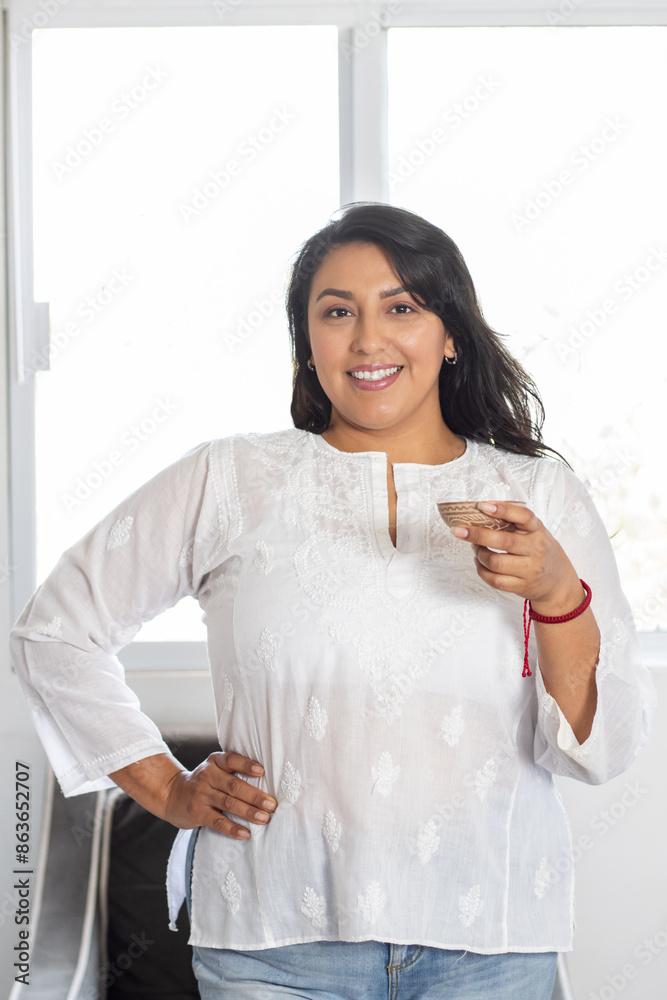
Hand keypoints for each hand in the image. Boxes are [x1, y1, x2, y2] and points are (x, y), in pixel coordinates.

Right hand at [110, 750, 276, 838]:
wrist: (172, 794)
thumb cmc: (204, 782)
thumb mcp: (214, 769)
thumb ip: (233, 772)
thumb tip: (266, 782)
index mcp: (215, 762)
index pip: (231, 760)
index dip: (246, 765)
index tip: (261, 771)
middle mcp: (207, 776)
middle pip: (234, 785)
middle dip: (255, 796)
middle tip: (272, 804)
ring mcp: (201, 795)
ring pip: (228, 803)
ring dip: (248, 812)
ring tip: (264, 818)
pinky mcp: (197, 813)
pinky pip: (217, 821)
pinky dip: (232, 828)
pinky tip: (245, 833)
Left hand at [451, 501, 583, 614]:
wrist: (558, 584)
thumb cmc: (541, 552)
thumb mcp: (536, 533)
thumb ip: (516, 523)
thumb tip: (482, 512)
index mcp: (538, 531)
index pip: (524, 517)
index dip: (503, 510)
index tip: (483, 506)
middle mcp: (536, 550)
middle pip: (504, 541)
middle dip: (477, 535)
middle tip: (459, 530)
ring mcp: (529, 570)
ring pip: (496, 562)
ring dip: (479, 554)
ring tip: (475, 547)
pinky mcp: (521, 586)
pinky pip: (495, 580)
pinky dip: (481, 570)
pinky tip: (479, 562)